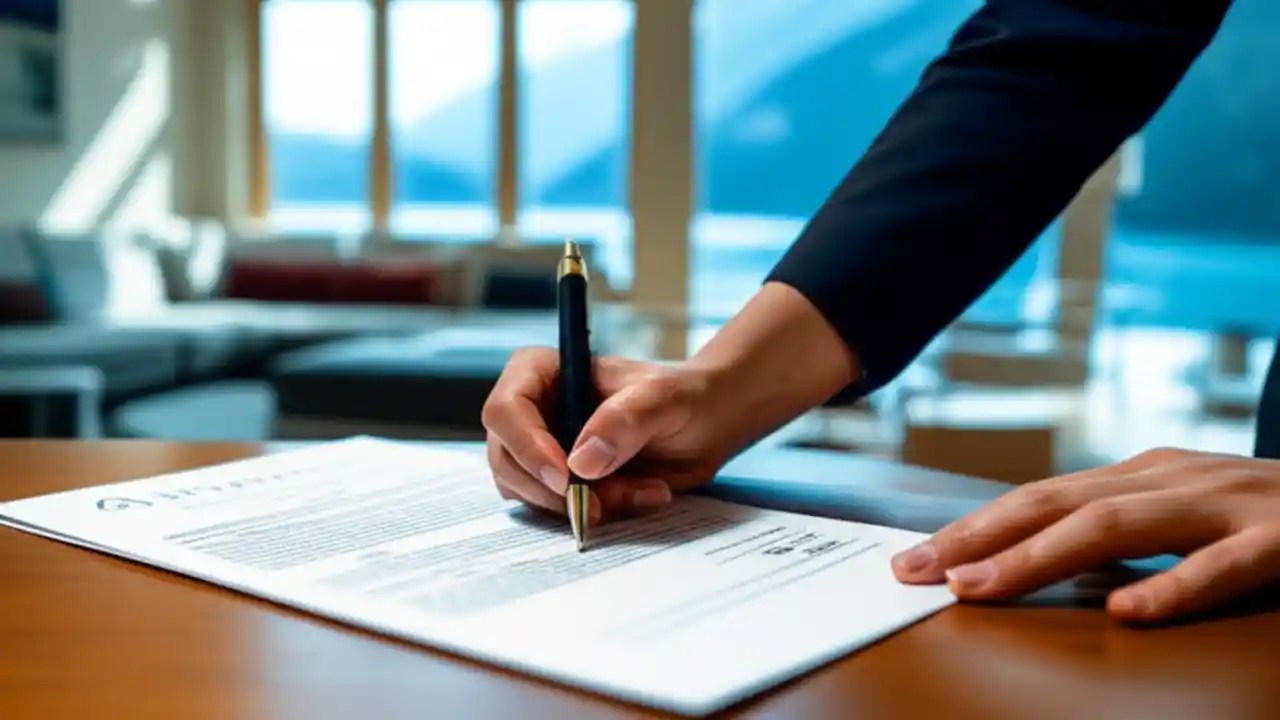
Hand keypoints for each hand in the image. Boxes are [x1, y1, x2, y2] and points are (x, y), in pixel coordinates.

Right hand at [481, 348, 730, 523]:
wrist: (706, 427)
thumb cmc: (684, 397)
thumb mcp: (663, 399)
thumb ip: (624, 421)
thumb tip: (581, 463)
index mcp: (544, 373)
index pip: (506, 409)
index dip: (526, 445)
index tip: (565, 477)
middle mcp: (533, 412)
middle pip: (506, 458)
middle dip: (554, 488)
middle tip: (601, 502)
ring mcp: (541, 450)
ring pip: (529, 492)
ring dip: (578, 504)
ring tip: (639, 490)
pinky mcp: (558, 483)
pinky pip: (555, 510)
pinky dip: (592, 513)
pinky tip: (637, 495)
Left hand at [891, 448, 1279, 622]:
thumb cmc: (1260, 513)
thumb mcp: (1177, 512)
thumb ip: (1113, 528)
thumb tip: (1027, 559)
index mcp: (1139, 474)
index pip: (1036, 498)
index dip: (971, 527)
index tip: (912, 560)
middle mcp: (1168, 478)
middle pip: (1054, 504)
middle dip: (978, 537)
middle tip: (918, 571)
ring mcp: (1224, 504)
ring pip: (1116, 526)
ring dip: (1039, 556)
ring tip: (983, 586)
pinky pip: (1221, 565)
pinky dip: (1172, 587)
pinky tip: (1127, 611)